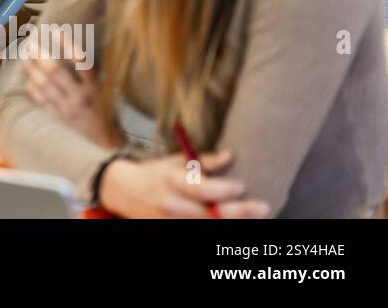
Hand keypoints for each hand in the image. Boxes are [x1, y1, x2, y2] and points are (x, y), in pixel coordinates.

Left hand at [24, 26, 120, 148]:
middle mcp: (80, 98)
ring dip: (32, 67)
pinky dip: (33, 88)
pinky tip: (28, 78)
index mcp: (96, 90)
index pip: (80, 61)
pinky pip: (41, 101)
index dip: (66, 44)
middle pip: (55, 70)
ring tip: (26, 55)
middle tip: (32, 42)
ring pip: (44, 84)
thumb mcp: (108, 97)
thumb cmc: (108, 121)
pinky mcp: (58, 121)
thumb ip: (91, 80)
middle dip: (40, 54)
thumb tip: (75, 57)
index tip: (55, 31)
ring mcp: (67, 110)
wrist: (107, 150)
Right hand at [98, 151, 270, 218]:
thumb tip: (230, 155)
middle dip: (239, 211)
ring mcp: (171, 221)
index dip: (223, 189)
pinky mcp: (171, 230)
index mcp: (171, 181)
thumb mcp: (174, 161)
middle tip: (263, 207)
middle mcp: (172, 204)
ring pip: (208, 225)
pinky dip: (218, 229)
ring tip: (257, 218)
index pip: (201, 188)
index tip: (241, 186)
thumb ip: (202, 161)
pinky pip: (199, 232)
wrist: (124, 191)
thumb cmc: (154, 174)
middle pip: (210, 213)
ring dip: (234, 222)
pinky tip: (236, 224)